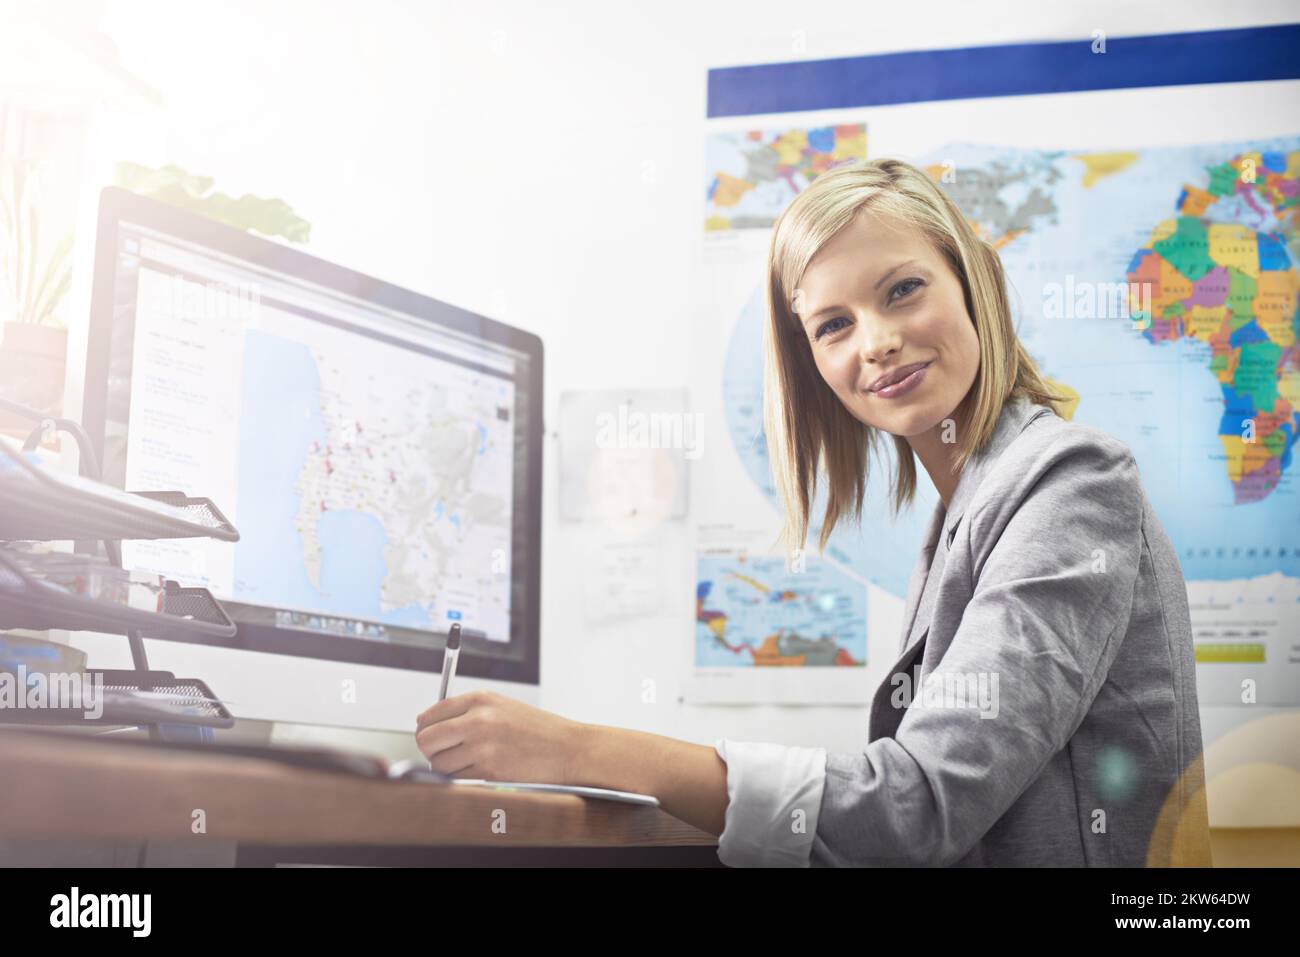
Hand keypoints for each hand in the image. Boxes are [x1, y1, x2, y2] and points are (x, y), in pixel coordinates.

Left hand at [415, 690, 584, 783]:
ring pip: (439, 764)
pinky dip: (463, 780)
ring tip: (467, 763)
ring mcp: (483, 746)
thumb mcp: (502, 706)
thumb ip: (468, 711)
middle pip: (427, 739)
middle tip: (443, 753)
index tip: (429, 735)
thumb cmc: (539, 730)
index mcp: (481, 699)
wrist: (569, 749)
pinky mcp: (489, 771)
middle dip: (431, 750)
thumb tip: (430, 724)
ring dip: (447, 768)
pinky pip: (457, 780)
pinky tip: (480, 771)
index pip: (432, 714)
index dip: (426, 728)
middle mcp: (478, 720)